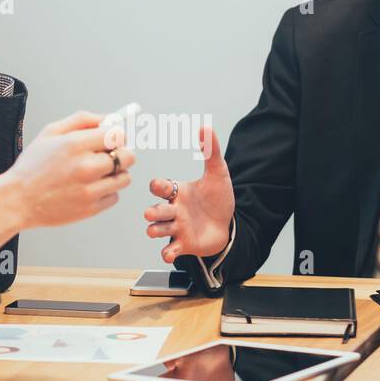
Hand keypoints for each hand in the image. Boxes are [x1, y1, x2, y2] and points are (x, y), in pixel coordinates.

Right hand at [8, 111, 135, 227]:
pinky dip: (106, 192)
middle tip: (110, 156)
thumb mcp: (51, 132)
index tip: (113, 139)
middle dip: (123, 154)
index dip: (118, 135)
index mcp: (75, 144)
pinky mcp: (90, 209)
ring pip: (124, 178)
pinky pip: (114, 197)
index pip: (118, 134)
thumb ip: (82, 120)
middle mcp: (85, 167)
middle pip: (128, 156)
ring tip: (98, 174)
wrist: (17, 200)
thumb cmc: (33, 165)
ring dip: (116, 174)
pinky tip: (89, 188)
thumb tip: (109, 118)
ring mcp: (89, 190)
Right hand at [144, 125, 233, 262]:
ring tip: (154, 230)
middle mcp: (173, 210)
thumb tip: (205, 127)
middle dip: (153, 212)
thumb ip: (211, 152)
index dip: (158, 186)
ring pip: (158, 229)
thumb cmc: (217, 198)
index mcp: (178, 192)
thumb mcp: (218, 174)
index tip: (160, 186)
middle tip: (151, 213)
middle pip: (156, 211)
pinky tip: (169, 253)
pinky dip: (167, 253)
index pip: (161, 187)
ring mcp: (177, 228)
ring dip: (154, 230)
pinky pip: (170, 250)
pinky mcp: (183, 245)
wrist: (229, 224)